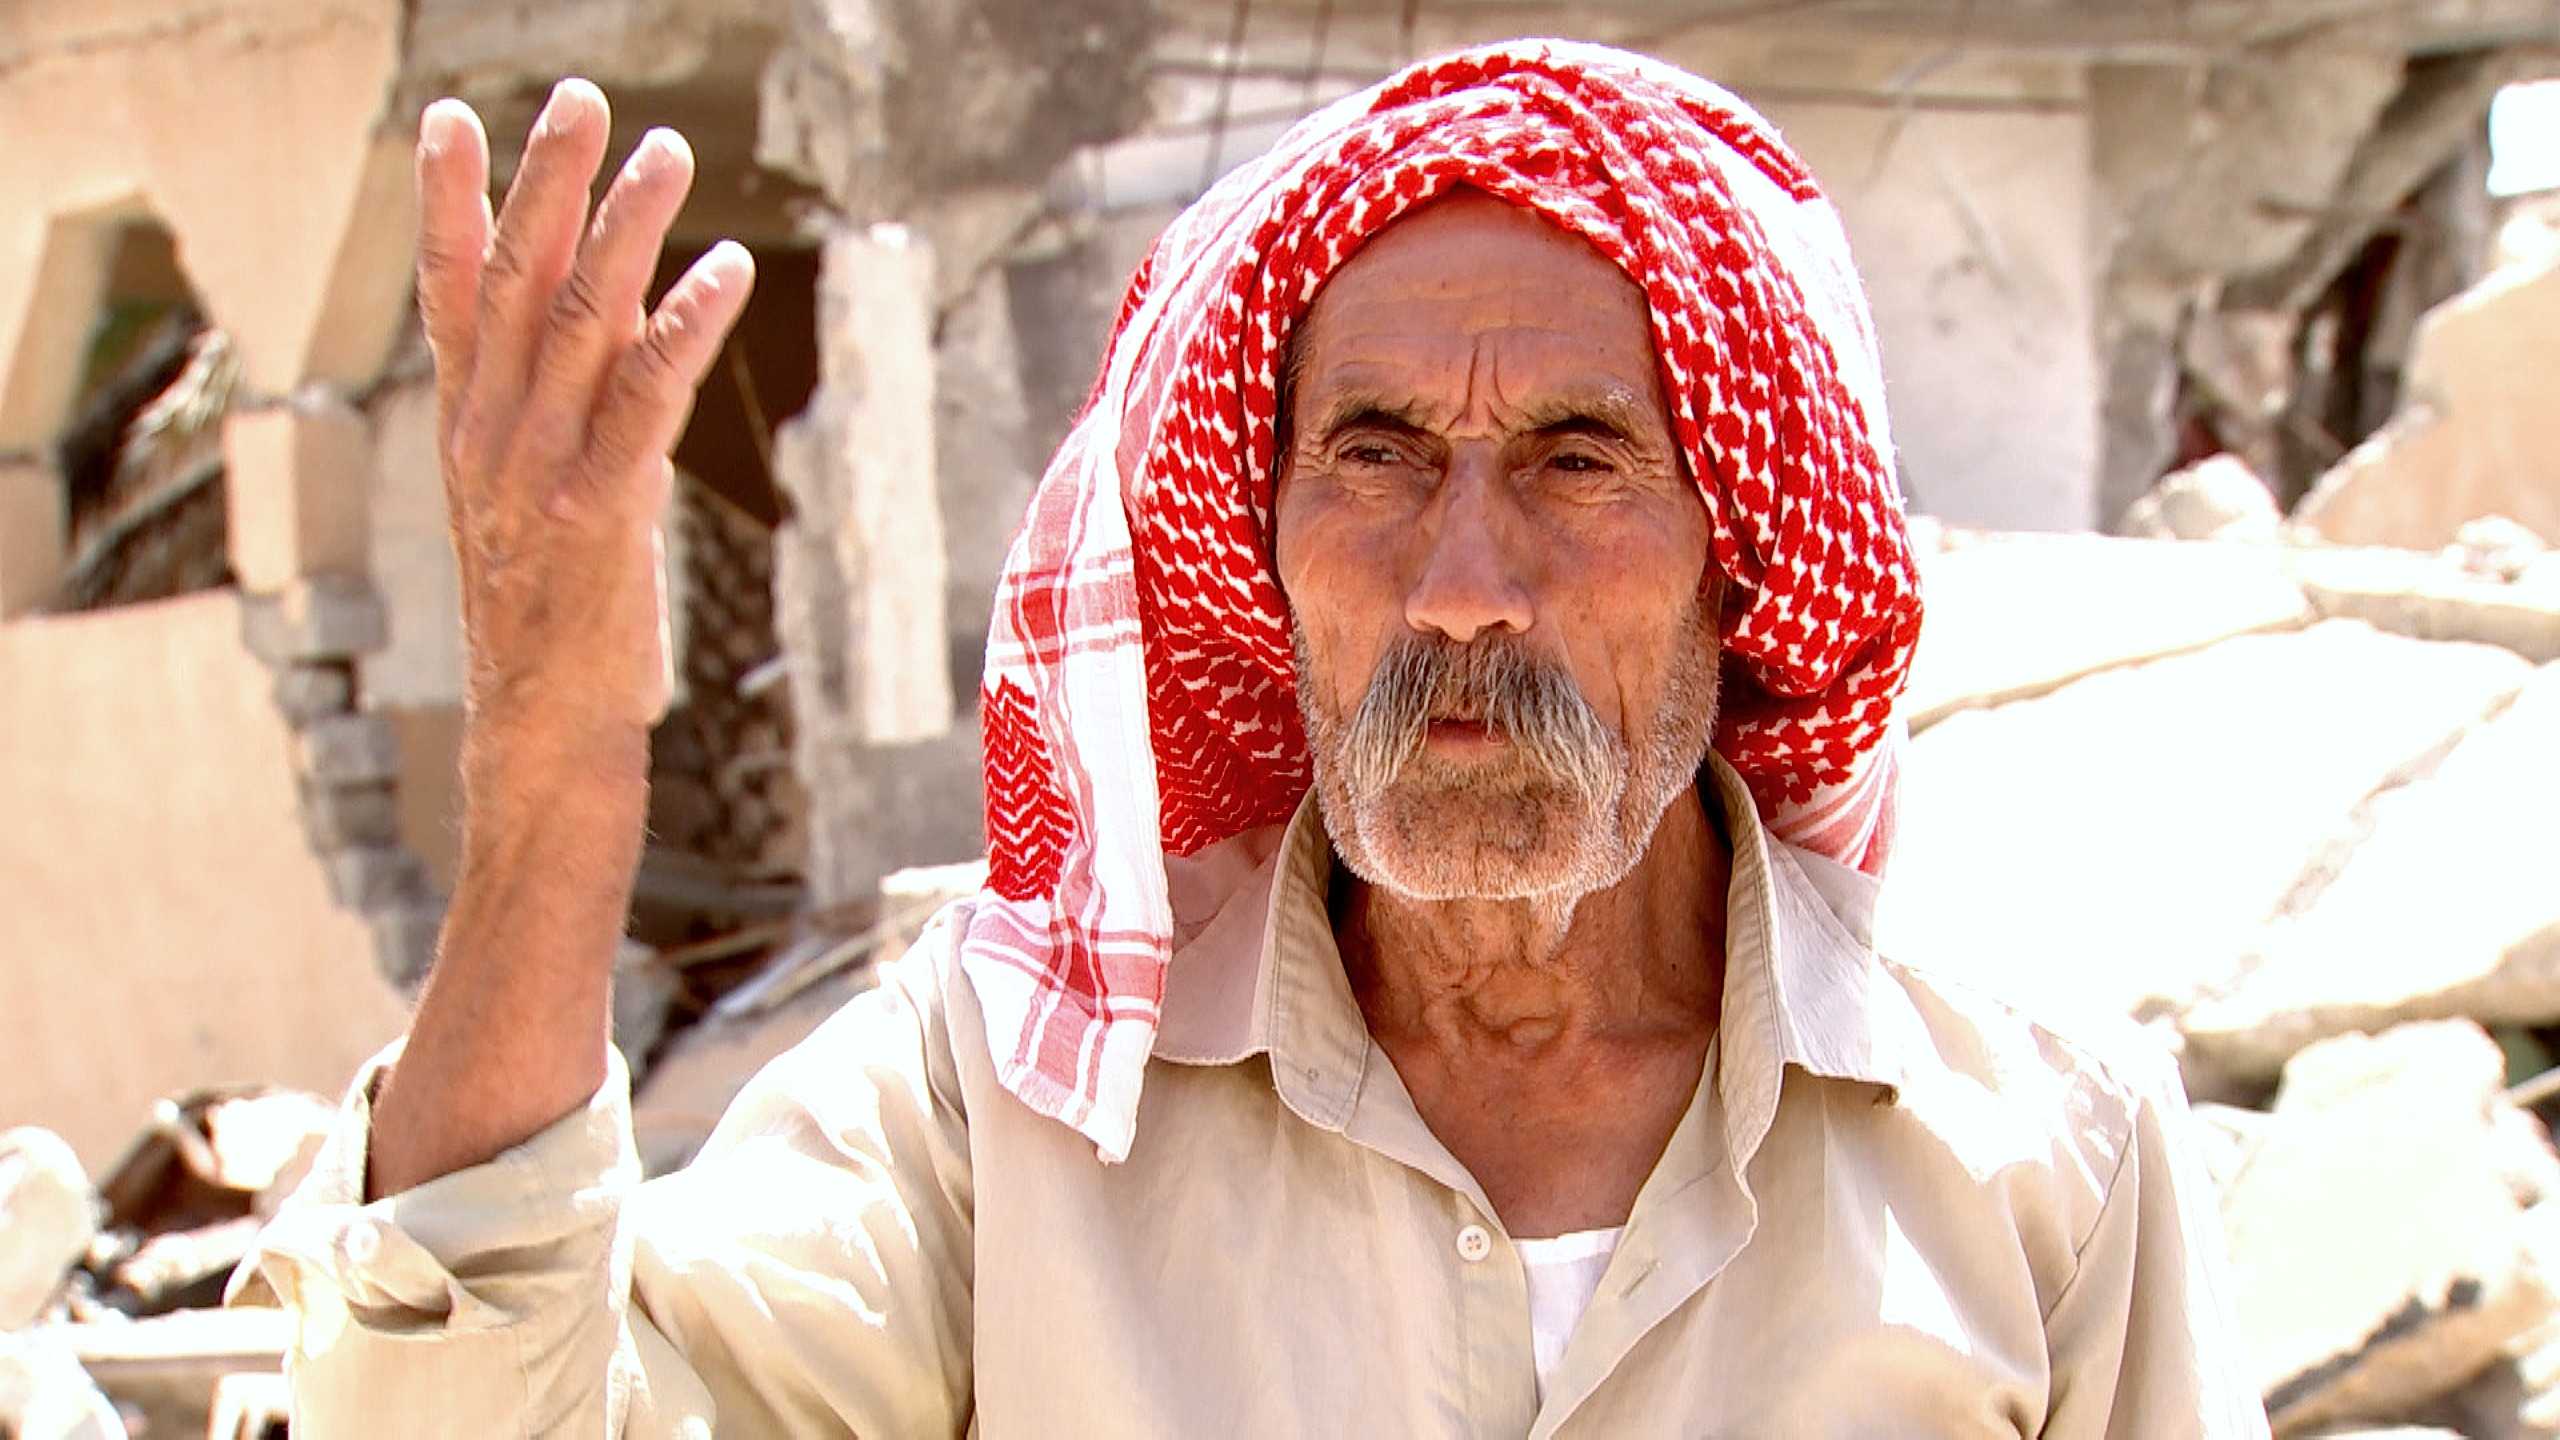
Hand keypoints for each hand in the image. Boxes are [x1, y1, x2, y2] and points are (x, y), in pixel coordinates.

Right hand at [415, 79, 753, 788]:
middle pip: (513, 283)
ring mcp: (539, 474)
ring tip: (667, 152)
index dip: (443, 204)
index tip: (447, 119)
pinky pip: (647, 396)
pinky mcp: (601, 512)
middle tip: (581, 97)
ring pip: (580, 322)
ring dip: (626, 230)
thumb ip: (556, 422)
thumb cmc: (551, 625)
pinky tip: (721, 269)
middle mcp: (490, 439)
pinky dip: (685, 325)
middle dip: (548, 183)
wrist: (544, 731)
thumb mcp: (530, 510)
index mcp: (467, 434)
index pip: (447, 296)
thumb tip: (602, 342)